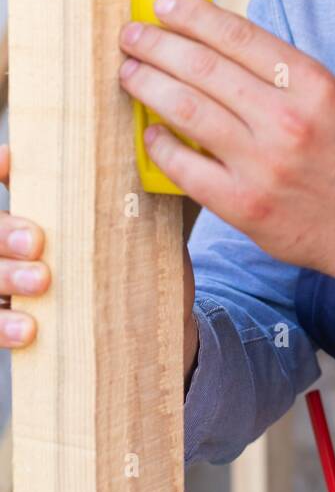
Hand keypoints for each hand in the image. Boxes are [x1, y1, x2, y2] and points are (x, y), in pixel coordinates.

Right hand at [0, 144, 198, 366]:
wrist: (145, 330)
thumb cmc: (135, 268)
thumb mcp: (140, 231)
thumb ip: (138, 203)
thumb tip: (162, 163)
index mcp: (46, 208)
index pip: (13, 180)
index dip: (2, 167)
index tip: (10, 161)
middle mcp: (17, 242)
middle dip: (7, 231)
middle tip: (38, 242)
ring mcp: (10, 282)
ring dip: (8, 276)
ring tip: (42, 282)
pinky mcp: (12, 323)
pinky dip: (5, 326)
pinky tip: (29, 329)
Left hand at [118, 0, 334, 309]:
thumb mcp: (324, 96)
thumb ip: (275, 70)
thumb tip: (210, 40)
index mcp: (310, 85)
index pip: (238, 35)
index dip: (193, 15)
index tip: (164, 4)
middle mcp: (286, 120)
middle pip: (204, 69)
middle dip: (157, 45)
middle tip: (132, 36)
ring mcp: (262, 164)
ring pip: (187, 111)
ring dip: (148, 85)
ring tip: (130, 72)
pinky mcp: (243, 205)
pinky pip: (185, 167)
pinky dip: (160, 145)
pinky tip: (149, 132)